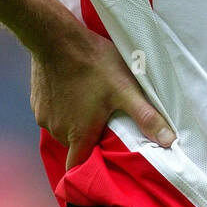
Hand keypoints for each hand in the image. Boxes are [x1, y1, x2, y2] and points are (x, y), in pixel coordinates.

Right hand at [30, 25, 174, 171]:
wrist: (56, 38)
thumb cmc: (93, 64)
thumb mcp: (125, 89)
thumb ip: (146, 117)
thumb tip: (169, 142)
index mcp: (79, 135)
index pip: (78, 168)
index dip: (89, 169)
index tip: (102, 161)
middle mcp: (58, 131)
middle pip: (75, 146)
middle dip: (90, 137)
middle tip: (106, 120)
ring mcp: (44, 116)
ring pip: (64, 128)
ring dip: (77, 121)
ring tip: (91, 102)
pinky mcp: (37, 102)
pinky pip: (53, 113)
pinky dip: (64, 107)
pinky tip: (75, 90)